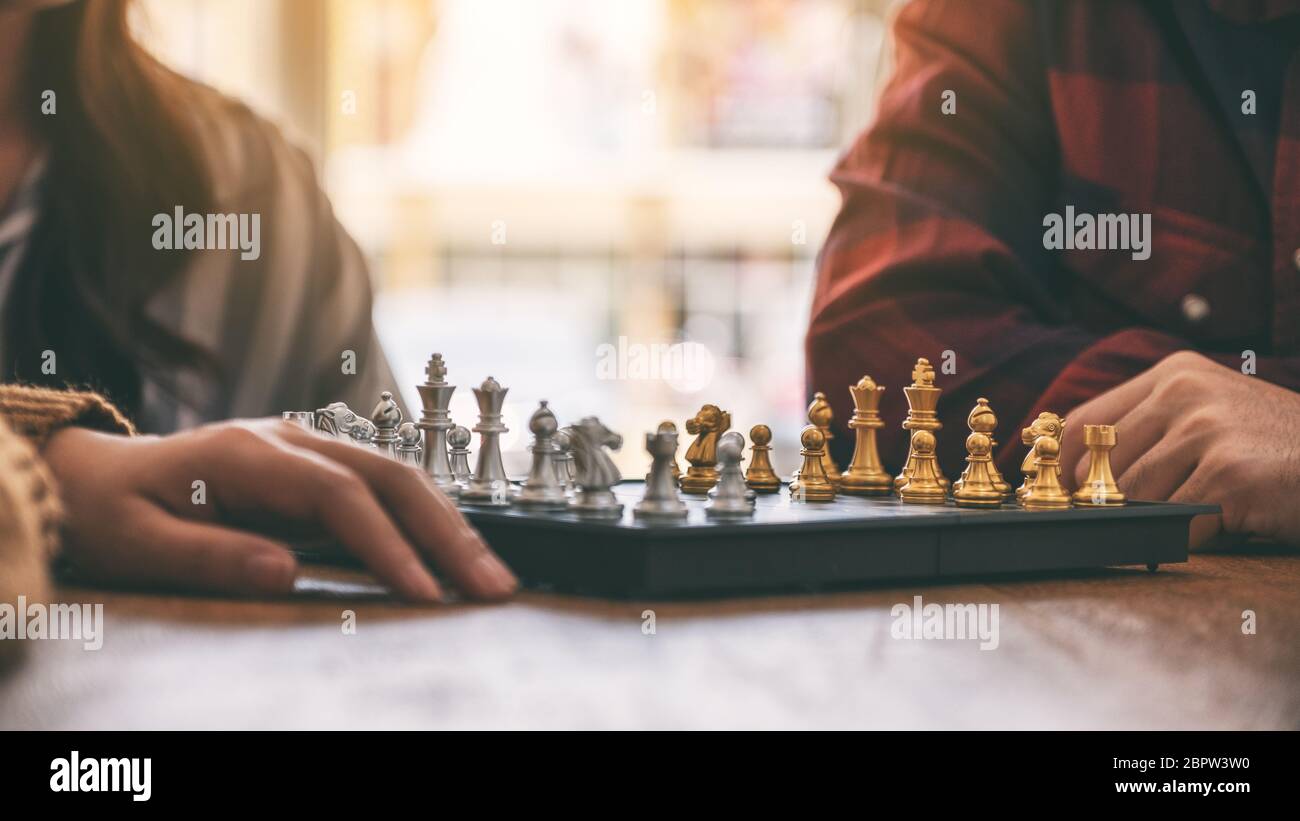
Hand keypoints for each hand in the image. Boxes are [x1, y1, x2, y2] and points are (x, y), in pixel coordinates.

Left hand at [41, 419, 517, 600]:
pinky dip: (428, 518)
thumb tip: (288, 572)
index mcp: (247, 453)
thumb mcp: (138, 543)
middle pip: (390, 475)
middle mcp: (289, 437)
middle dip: (448, 532)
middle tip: (493, 587)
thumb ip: (208, 556)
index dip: (389, 544)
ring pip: (400, 475)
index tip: (426, 595)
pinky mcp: (318, 464)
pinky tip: (455, 551)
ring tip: (491, 576)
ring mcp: (308, 445)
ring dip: (451, 525)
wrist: (100, 476)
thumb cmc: (113, 513)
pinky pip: (386, 486)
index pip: (339, 495)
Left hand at [1062, 351, 1299, 548]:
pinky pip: (1179, 525)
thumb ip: (1151, 433)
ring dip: (1167, 521)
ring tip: (1214, 510)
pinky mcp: (1228, 473)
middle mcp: (1184, 393)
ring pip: (1138, 499)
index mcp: (1174, 375)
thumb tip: (1074, 477)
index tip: (1055, 495)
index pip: (1086, 422)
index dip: (1065, 466)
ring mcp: (1206, 430)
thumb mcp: (1213, 419)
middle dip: (1120, 504)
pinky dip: (1196, 540)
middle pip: (1105, 469)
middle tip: (1152, 516)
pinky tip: (1232, 525)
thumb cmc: (1279, 453)